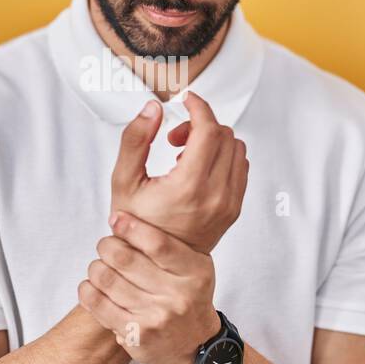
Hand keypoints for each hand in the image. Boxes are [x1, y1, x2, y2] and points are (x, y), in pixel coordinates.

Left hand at [77, 211, 221, 363]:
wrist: (195, 345)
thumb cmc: (187, 295)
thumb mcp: (192, 266)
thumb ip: (168, 243)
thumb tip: (123, 219)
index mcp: (193, 271)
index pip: (157, 243)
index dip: (131, 227)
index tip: (116, 219)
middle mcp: (177, 294)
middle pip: (125, 259)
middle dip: (107, 246)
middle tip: (105, 246)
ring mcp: (156, 317)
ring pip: (107, 280)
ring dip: (96, 268)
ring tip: (99, 267)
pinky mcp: (137, 336)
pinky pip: (100, 306)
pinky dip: (88, 291)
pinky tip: (90, 286)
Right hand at [109, 91, 248, 253]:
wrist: (154, 263)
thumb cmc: (135, 224)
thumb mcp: (123, 180)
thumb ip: (136, 139)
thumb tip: (154, 108)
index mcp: (188, 187)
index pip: (208, 130)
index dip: (198, 107)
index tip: (186, 100)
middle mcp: (215, 196)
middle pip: (224, 135)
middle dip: (201, 124)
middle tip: (174, 138)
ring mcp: (228, 204)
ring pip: (237, 149)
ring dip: (214, 140)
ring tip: (185, 155)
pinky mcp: (234, 209)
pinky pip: (241, 168)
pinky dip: (223, 157)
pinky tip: (199, 168)